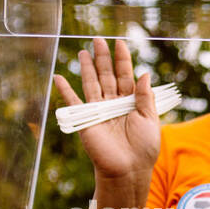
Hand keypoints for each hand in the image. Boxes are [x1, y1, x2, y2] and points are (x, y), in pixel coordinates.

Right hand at [52, 38, 160, 185]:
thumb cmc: (143, 147)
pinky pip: (73, 102)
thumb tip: (145, 74)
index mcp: (130, 103)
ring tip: (84, 51)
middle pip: (107, 75)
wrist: (128, 169)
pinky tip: (59, 77)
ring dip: (87, 68)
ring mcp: (99, 111)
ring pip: (92, 83)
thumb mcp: (150, 120)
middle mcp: (114, 104)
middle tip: (99, 39)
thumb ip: (145, 97)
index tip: (120, 43)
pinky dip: (65, 90)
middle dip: (103, 58)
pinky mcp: (86, 119)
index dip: (123, 60)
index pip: (126, 76)